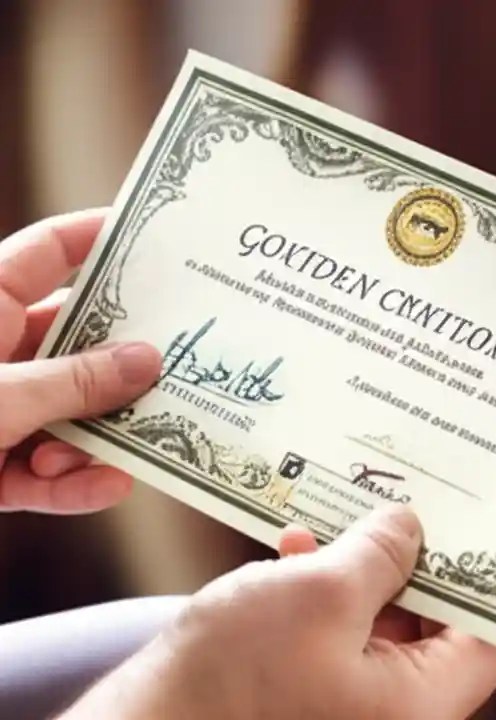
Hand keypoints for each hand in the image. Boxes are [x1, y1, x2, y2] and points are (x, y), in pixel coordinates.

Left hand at [0, 209, 162, 512]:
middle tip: (187, 364)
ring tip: (121, 452)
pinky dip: (70, 483)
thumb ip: (73, 382)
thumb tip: (149, 359)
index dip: (107, 239)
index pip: (52, 251)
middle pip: (75, 341)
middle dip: (124, 361)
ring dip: (95, 436)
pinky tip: (105, 487)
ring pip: (65, 411)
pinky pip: (40, 470)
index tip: (168, 241)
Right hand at [62, 505, 495, 719]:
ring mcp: (349, 709)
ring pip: (382, 626)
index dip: (491, 574)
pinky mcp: (306, 700)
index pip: (493, 636)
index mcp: (423, 703)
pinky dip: (325, 596)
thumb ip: (381, 553)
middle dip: (417, 560)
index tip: (480, 520)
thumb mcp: (321, 593)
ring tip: (339, 522)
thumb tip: (410, 526)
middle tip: (407, 504)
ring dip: (363, 570)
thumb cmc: (231, 681)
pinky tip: (295, 555)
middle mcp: (396, 712)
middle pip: (439, 626)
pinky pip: (338, 639)